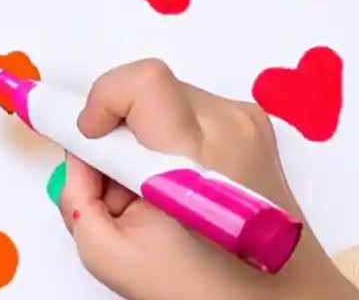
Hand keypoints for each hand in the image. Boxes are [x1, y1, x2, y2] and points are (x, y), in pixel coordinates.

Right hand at [58, 59, 358, 299]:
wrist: (281, 297)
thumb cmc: (209, 289)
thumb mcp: (113, 257)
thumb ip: (76, 196)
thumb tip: (79, 155)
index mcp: (196, 156)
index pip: (141, 81)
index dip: (102, 100)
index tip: (90, 137)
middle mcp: (227, 126)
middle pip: (145, 90)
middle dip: (117, 132)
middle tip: (118, 183)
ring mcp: (245, 121)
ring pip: (164, 101)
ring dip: (143, 138)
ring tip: (153, 194)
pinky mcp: (252, 123)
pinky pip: (189, 111)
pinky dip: (170, 141)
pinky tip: (177, 186)